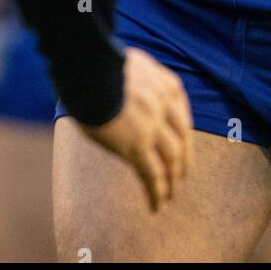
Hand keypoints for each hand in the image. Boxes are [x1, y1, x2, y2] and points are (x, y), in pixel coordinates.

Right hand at [80, 47, 192, 211]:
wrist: (87, 68)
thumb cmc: (96, 65)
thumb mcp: (127, 66)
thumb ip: (135, 81)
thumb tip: (123, 92)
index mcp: (165, 83)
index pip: (182, 114)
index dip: (183, 135)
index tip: (183, 147)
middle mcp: (164, 104)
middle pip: (182, 139)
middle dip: (183, 160)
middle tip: (181, 176)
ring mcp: (152, 126)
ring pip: (171, 160)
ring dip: (172, 180)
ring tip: (169, 194)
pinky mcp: (136, 146)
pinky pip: (152, 174)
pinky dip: (157, 192)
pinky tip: (156, 204)